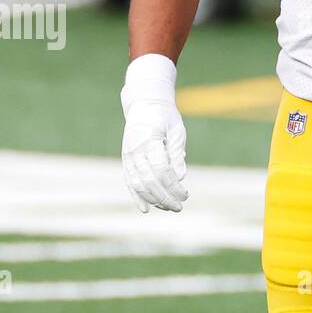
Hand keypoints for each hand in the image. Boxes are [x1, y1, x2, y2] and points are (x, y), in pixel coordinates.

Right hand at [120, 54, 188, 212]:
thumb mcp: (176, 131)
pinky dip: (136, 196)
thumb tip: (181, 178)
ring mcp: (128, 155)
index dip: (173, 186)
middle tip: (179, 207)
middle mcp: (135, 149)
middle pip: (149, 181)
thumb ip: (176, 153)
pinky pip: (129, 181)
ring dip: (153, 200)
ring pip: (138, 184)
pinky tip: (145, 209)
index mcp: (149, 139)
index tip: (186, 195)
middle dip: (164, 197)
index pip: (161, 170)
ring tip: (169, 208)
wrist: (143, 104)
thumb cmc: (165, 116)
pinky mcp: (126, 160)